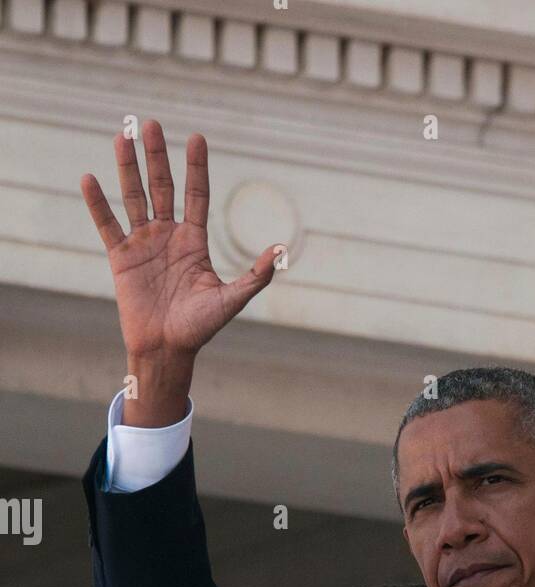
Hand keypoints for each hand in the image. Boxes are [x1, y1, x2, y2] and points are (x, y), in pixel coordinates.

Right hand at [81, 120, 280, 421]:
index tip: (197, 138)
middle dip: (156, 157)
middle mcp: (168, 236)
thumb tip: (280, 251)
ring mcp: (143, 244)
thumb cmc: (200, 328)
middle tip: (152, 124)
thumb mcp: (231, 300)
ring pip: (134, 197)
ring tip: (122, 136)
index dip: (196, 168)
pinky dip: (97, 204)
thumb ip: (254, 276)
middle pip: (162, 187)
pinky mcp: (121, 258)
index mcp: (194, 241)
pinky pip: (107, 225)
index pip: (196, 195)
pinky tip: (89, 178)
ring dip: (127, 168)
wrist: (167, 350)